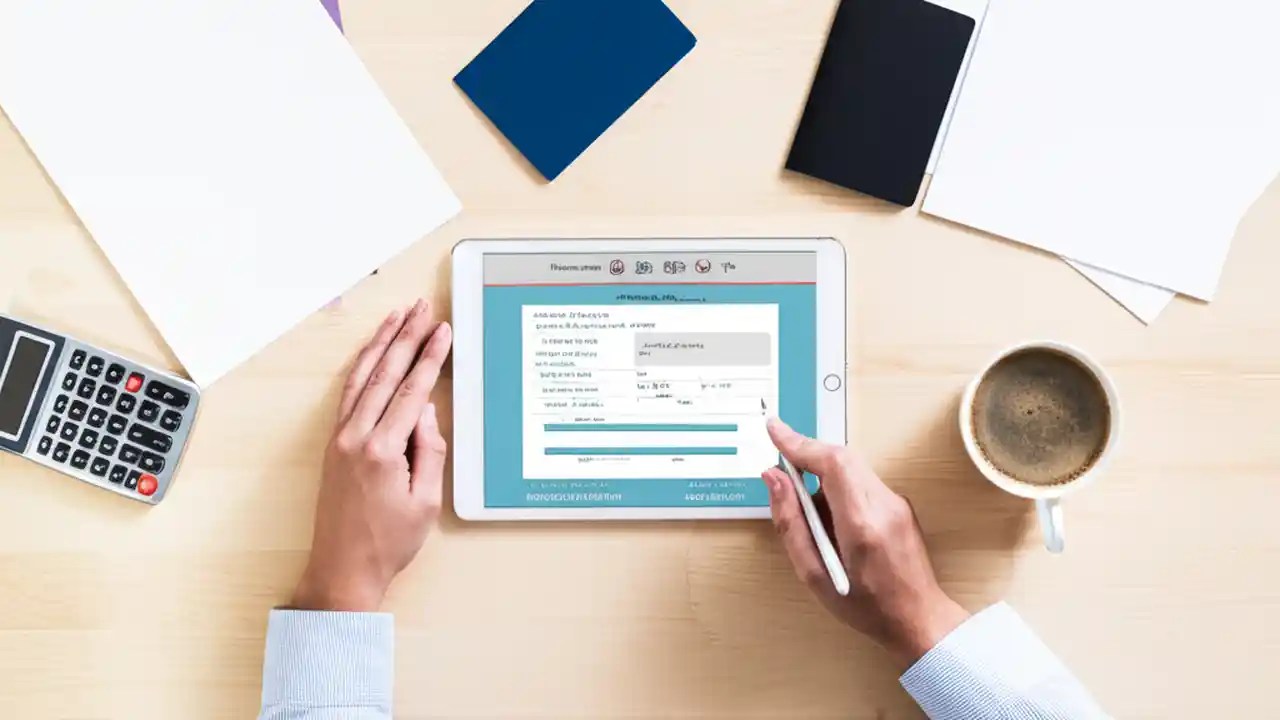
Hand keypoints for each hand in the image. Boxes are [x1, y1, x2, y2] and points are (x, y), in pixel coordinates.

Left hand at [292, 300, 452, 611]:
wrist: (343, 569)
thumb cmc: (387, 543)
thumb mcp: (426, 501)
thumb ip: (430, 450)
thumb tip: (426, 411)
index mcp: (382, 451)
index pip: (412, 391)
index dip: (430, 358)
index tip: (443, 331)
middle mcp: (355, 437)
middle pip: (385, 374)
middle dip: (406, 336)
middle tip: (423, 308)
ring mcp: (340, 439)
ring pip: (362, 377)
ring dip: (381, 343)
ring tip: (397, 316)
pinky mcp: (333, 445)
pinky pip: (348, 394)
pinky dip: (361, 367)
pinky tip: (371, 352)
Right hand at [762, 419, 969, 664]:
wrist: (919, 619)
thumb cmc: (867, 606)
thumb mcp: (813, 575)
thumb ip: (790, 524)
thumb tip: (774, 481)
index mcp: (861, 524)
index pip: (832, 463)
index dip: (800, 443)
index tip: (775, 430)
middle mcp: (884, 505)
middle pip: (841, 458)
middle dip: (807, 455)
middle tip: (782, 474)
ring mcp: (896, 502)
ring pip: (850, 468)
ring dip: (822, 479)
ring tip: (815, 524)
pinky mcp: (899, 504)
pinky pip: (861, 482)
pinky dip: (838, 491)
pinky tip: (834, 527)